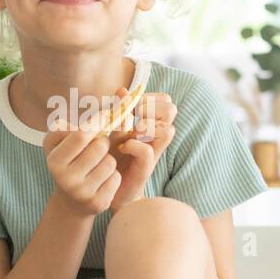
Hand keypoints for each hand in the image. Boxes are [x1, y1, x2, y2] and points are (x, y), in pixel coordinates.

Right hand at [43, 117, 121, 217]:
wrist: (70, 200)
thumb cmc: (66, 161)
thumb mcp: (57, 141)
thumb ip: (69, 123)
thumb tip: (103, 112)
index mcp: (55, 161)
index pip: (81, 135)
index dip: (96, 123)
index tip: (103, 118)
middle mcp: (66, 180)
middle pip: (100, 148)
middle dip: (103, 142)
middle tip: (98, 146)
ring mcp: (82, 194)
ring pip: (110, 163)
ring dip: (109, 160)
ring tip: (98, 164)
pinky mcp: (98, 203)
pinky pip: (116, 178)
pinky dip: (113, 175)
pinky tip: (103, 179)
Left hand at [104, 87, 176, 212]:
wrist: (108, 188)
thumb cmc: (112, 156)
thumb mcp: (113, 129)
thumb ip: (118, 110)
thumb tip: (122, 90)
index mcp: (151, 123)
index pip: (165, 100)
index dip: (150, 96)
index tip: (131, 104)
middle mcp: (156, 137)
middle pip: (171, 110)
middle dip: (150, 107)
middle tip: (133, 116)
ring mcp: (153, 153)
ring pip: (168, 130)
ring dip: (147, 126)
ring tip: (131, 131)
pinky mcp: (144, 170)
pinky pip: (147, 152)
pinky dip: (133, 145)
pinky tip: (122, 148)